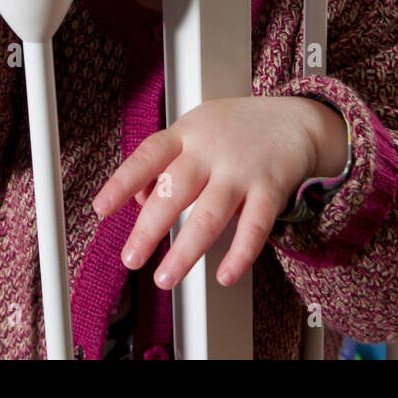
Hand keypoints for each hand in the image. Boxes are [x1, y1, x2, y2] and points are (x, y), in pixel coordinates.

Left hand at [92, 95, 346, 289]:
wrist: (296, 120)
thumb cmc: (236, 130)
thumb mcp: (194, 131)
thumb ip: (165, 162)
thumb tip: (135, 199)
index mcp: (187, 134)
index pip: (148, 156)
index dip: (122, 182)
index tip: (101, 209)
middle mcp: (211, 151)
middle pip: (174, 191)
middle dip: (149, 229)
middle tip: (131, 259)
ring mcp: (241, 170)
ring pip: (209, 215)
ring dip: (185, 251)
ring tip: (165, 278)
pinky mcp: (271, 188)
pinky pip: (254, 226)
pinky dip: (239, 253)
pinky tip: (224, 275)